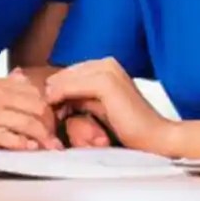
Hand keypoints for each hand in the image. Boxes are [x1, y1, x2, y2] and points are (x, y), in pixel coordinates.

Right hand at [0, 69, 61, 150]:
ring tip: (49, 146)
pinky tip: (29, 148)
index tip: (52, 118)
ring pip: (25, 122)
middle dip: (49, 123)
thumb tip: (21, 78)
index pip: (33, 92)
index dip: (47, 106)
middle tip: (53, 136)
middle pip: (36, 107)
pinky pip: (5, 137)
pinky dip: (21, 143)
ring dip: (41, 136)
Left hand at [44, 58, 175, 154]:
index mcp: (107, 66)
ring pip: (67, 77)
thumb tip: (52, 96)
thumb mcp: (98, 108)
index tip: (49, 106)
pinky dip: (61, 95)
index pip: (69, 72)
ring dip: (54, 93)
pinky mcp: (107, 83)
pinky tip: (54, 105)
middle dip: (53, 89)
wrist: (154, 137)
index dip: (57, 87)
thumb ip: (79, 98)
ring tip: (49, 110)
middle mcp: (108, 63)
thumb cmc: (128, 127)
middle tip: (46, 109)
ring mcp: (108, 71)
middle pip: (65, 72)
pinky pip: (73, 85)